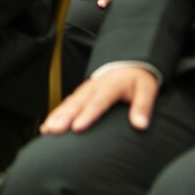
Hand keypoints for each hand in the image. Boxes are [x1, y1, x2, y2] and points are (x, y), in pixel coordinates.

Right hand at [42, 65, 158, 134]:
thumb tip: (140, 124)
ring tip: (47, 130)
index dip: (87, 115)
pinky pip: (66, 104)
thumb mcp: (147, 88)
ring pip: (68, 103)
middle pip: (77, 103)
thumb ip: (143, 106)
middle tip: (54, 130)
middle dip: (64, 117)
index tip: (77, 127)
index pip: (98, 101)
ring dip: (57, 116)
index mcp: (110, 85)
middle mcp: (94, 86)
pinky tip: (47, 126)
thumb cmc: (138, 79)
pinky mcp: (81, 94)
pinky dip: (55, 114)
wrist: (130, 64)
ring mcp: (85, 89)